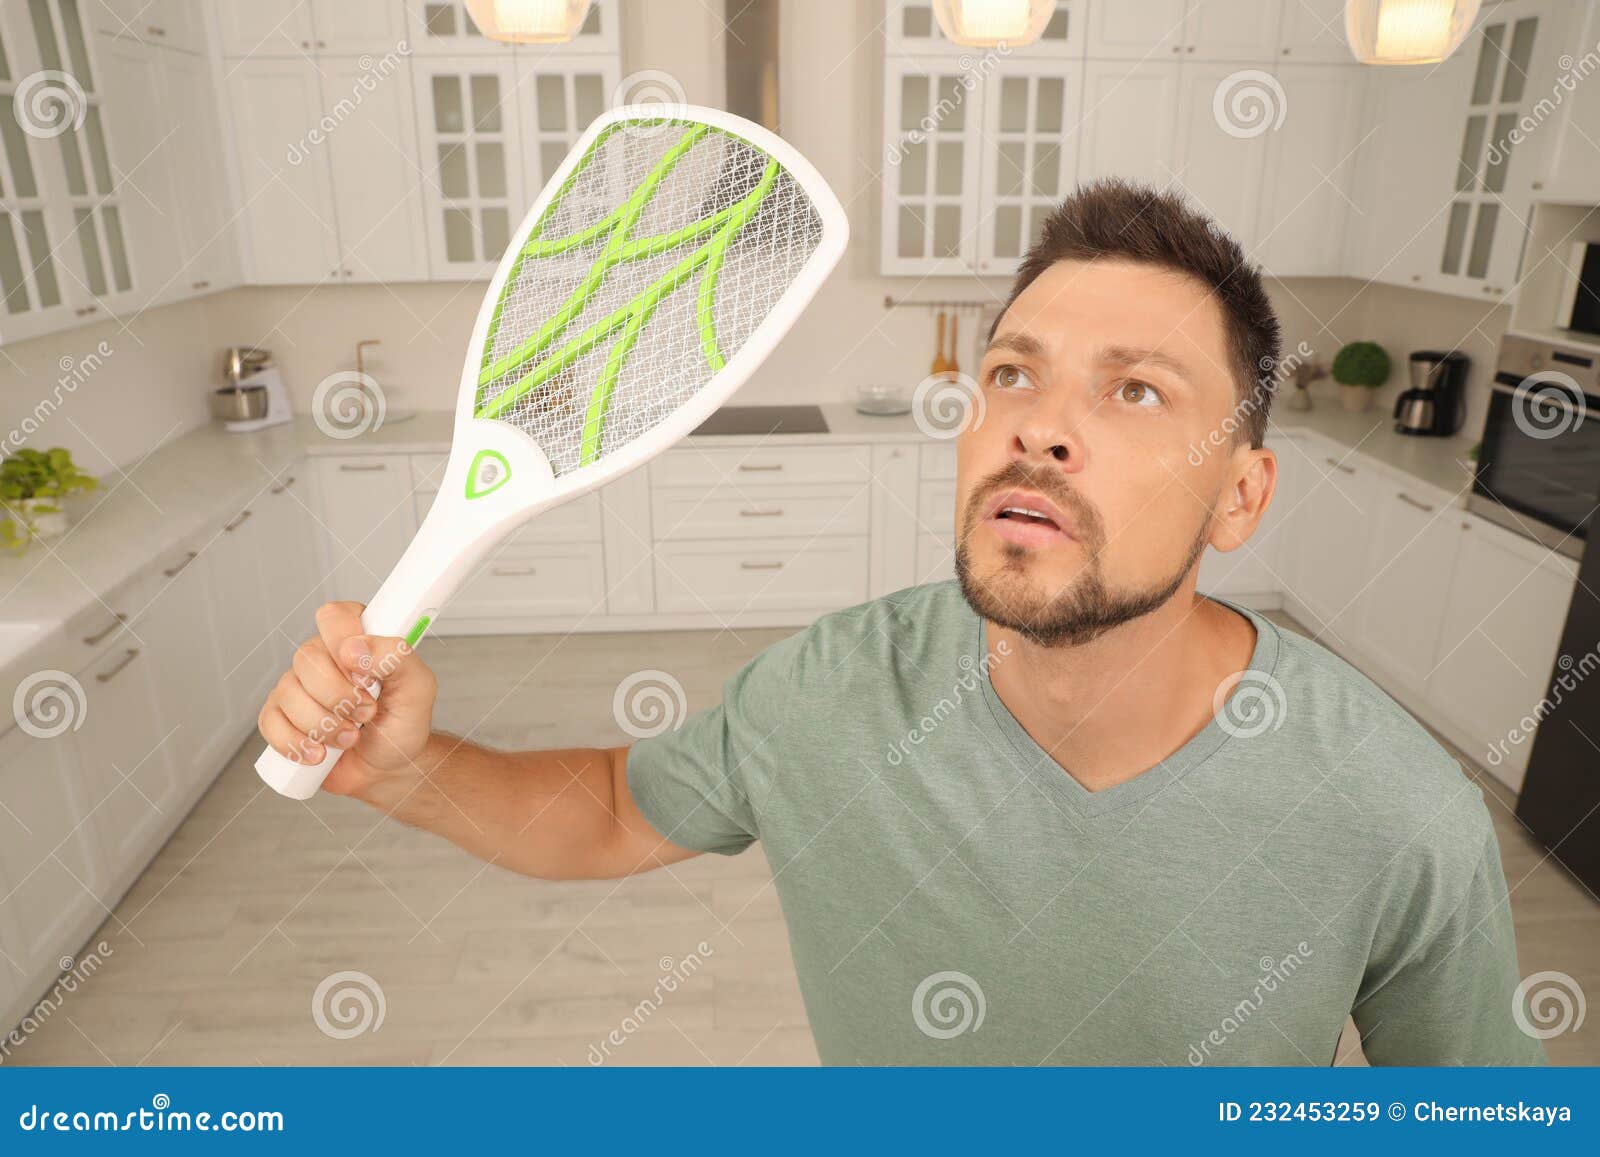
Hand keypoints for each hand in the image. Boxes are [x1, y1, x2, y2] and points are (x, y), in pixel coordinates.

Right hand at [257, 601, 436, 796]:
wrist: (388, 769)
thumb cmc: (402, 723)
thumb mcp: (418, 688)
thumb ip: (397, 658)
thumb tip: (357, 647)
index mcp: (357, 638)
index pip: (334, 616)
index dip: (344, 644)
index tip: (366, 676)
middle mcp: (323, 657)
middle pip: (307, 658)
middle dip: (339, 696)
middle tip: (366, 713)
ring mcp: (297, 686)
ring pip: (288, 692)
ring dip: (324, 725)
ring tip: (351, 737)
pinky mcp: (280, 717)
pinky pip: (270, 723)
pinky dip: (297, 743)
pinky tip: (321, 753)